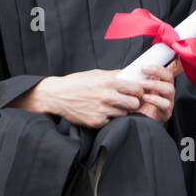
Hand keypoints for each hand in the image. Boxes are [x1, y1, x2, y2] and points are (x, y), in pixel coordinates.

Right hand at [24, 69, 144, 127]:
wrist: (56, 96)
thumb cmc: (76, 83)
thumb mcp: (96, 74)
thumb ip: (114, 75)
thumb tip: (131, 75)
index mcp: (109, 82)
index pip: (137, 88)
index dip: (139, 91)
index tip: (137, 92)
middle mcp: (107, 96)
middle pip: (134, 104)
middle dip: (133, 103)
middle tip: (129, 101)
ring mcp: (102, 110)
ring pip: (124, 114)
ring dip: (122, 111)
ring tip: (113, 106)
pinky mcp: (96, 122)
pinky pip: (111, 121)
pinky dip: (109, 118)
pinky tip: (102, 112)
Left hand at [134, 60, 181, 123]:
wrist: (135, 122)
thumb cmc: (135, 105)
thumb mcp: (134, 89)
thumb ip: (134, 79)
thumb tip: (127, 69)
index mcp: (160, 82)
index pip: (168, 69)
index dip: (171, 61)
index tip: (163, 55)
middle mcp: (166, 90)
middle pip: (169, 76)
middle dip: (157, 70)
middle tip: (143, 68)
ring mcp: (168, 100)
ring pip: (169, 89)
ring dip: (155, 84)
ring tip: (141, 84)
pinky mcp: (166, 112)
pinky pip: (165, 104)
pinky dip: (155, 99)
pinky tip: (145, 97)